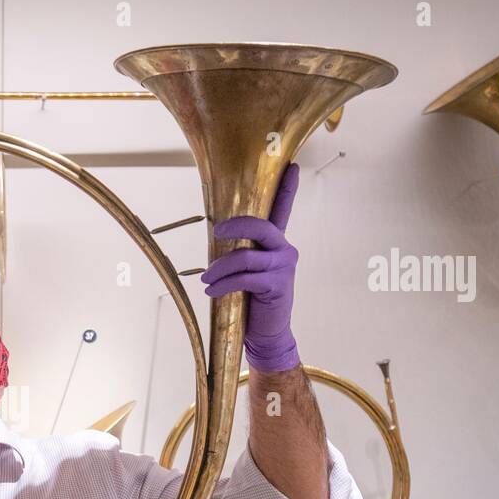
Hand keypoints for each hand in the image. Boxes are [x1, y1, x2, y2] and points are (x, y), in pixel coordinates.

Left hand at [201, 162, 300, 372]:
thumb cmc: (253, 300)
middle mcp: (284, 250)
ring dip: (219, 267)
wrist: (267, 332)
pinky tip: (212, 291)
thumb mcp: (247, 271)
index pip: (283, 210)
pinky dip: (223, 284)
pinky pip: (244, 278)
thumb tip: (216, 234)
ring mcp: (283, 267)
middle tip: (216, 230)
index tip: (291, 165)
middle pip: (260, 226)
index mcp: (277, 243)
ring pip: (245, 257)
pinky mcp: (277, 286)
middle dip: (235, 226)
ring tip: (207, 278)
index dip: (288, 188)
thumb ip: (240, 252)